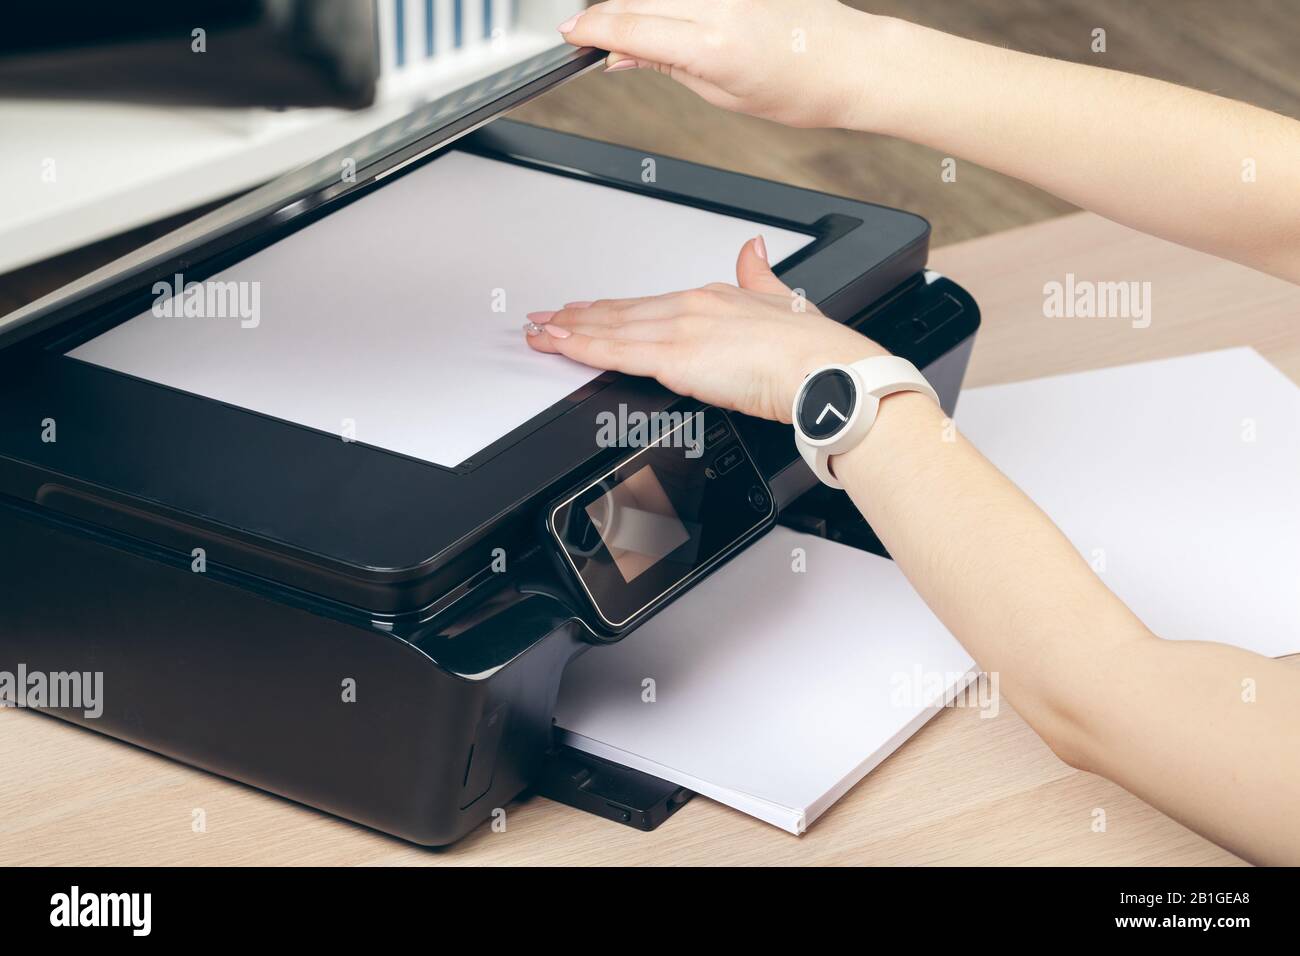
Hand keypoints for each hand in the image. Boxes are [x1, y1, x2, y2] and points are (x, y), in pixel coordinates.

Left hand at [523, 237, 887, 422]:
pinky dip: (581, 347)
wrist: (823, 368)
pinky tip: (557, 345)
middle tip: (543, 318)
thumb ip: (759, 273)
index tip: (583, 309)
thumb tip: (752, 248)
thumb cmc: (810, 349)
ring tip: (537, 332)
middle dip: (578, 317)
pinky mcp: (675, 358)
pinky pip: (615, 352)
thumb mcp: (781, 298)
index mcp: (713, 297)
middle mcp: (690, 307)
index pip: (648, 305)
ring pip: (611, 329)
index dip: (611, 308)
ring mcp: (680, 330)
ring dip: (568, 331)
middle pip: (621, 314)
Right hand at [558, 0, 875, 128]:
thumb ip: (665, 65)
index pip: (630, 27)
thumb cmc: (799, 87)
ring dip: (638, 5)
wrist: (850, 62)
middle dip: (609, 15)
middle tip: (594, 37)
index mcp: (713, 45)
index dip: (591, 29)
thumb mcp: (721, 94)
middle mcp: (721, 3)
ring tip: (637, 31)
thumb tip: (621, 54)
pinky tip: (669, 17)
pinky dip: (669, 2)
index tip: (570, 33)